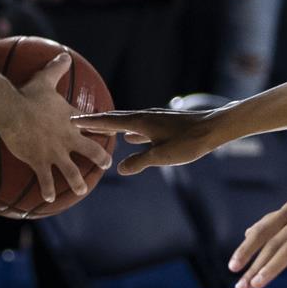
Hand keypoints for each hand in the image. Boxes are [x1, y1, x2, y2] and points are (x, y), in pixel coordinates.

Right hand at [0, 52, 113, 203]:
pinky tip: (50, 199)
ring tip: (82, 190)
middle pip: (91, 150)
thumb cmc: (28, 95)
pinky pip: (46, 180)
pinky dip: (48, 189)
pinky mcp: (40, 162)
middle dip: (101, 158)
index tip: (112, 132)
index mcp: (71, 119)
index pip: (93, 123)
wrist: (12, 111)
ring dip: (78, 182)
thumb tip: (64, 55)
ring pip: (72, 171)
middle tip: (107, 164)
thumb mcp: (44, 79)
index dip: (104, 128)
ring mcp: (55, 153)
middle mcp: (68, 138)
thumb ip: (56, 69)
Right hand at [74, 106, 232, 173]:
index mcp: (140, 123)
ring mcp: (154, 120)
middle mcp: (145, 117)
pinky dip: (129, 130)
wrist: (214, 128)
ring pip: (127, 122)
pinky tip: (130, 136)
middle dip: (96, 122)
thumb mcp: (162, 156)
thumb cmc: (189, 142)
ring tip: (99, 129)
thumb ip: (140, 162)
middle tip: (77, 122)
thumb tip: (120, 170)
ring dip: (112, 126)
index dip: (90, 123)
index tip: (72, 121)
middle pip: (115, 119)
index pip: (109, 122)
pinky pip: (139, 126)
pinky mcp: (164, 124)